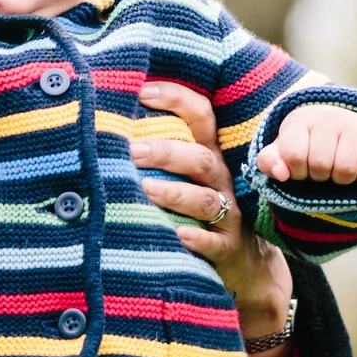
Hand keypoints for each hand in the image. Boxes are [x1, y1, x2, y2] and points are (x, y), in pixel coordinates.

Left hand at [131, 80, 293, 356]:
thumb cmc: (203, 213)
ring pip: (204, 200)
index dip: (176, 98)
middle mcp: (222, 182)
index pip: (201, 117)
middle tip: (131, 150)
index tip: (141, 90)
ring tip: (143, 190)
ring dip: (174, 193)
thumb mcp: (192, 179)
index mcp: (210, 157)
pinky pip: (213, 243)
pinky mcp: (227, 250)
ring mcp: (228, 216)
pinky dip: (195, 239)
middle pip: (201, 159)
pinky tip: (177, 235)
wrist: (248, 266)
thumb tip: (108, 121)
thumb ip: (162, 153)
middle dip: (167, 153)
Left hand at [257, 103, 356, 187]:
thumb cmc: (307, 145)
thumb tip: (281, 174)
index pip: (294, 156)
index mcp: (300, 119)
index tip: (300, 166)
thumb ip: (269, 162)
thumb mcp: (282, 151)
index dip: (297, 171)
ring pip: (346, 170)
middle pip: (321, 165)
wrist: (345, 125)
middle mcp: (328, 115)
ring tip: (339, 166)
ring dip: (341, 179)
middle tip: (323, 166)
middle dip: (320, 175)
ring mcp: (355, 123)